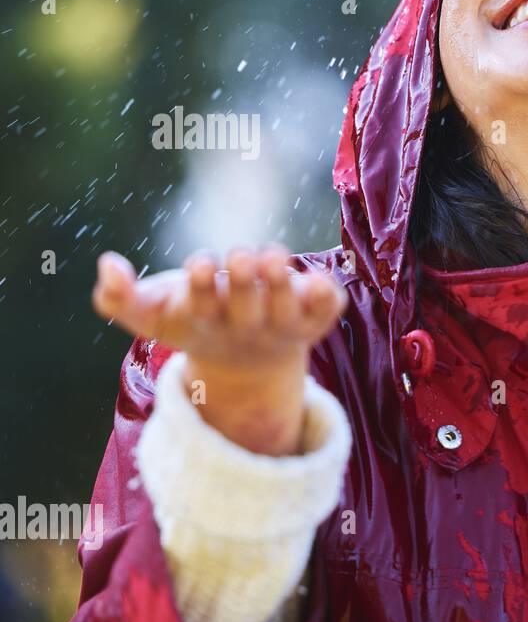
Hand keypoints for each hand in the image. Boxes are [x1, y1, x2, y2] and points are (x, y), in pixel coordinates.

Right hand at [92, 246, 347, 454]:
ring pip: (287, 311)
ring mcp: (283, 325)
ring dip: (282, 286)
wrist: (247, 365)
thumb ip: (116, 298)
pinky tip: (320, 279)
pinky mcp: (315, 321)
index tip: (200, 264)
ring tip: (274, 256)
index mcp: (206, 321)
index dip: (202, 287)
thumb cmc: (193, 321)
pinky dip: (326, 299)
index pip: (202, 306)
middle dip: (245, 283)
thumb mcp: (151, 315)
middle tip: (242, 256)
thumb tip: (107, 264)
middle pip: (247, 310)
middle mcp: (246, 326)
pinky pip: (326, 313)